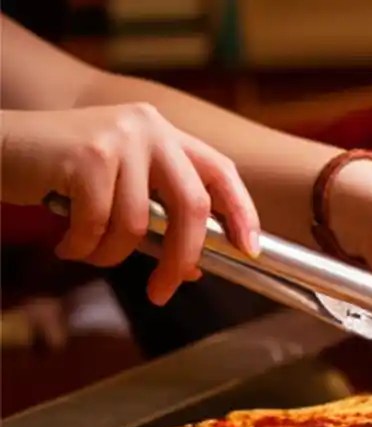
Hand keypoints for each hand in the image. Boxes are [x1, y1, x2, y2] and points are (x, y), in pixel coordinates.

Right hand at [0, 104, 259, 304]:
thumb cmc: (60, 173)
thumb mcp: (119, 189)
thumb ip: (158, 219)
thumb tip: (194, 268)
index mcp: (166, 134)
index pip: (221, 172)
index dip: (242, 212)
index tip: (250, 250)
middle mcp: (149, 128)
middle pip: (192, 205)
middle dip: (181, 258)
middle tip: (164, 292)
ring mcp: (119, 138)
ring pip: (138, 223)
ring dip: (112, 254)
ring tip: (87, 251)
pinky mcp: (87, 155)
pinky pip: (99, 223)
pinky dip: (82, 246)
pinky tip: (66, 242)